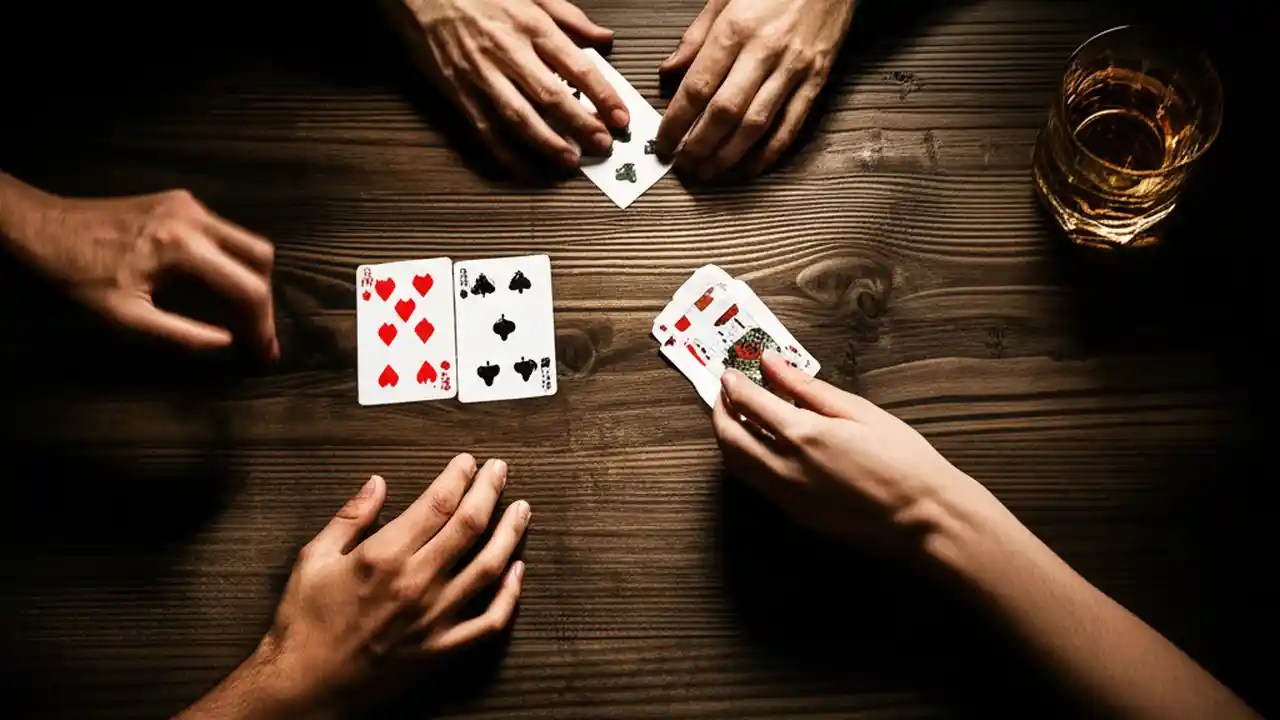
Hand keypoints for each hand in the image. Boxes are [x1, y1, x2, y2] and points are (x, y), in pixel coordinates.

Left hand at [6, 185, 277, 357]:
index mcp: (182, 248)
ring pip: (246, 241)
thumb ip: (181, 334)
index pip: (247, 288)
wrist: (46, 227)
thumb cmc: (80, 276)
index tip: (265, 353)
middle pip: (261, 257)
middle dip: (264, 298)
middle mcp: (195, 218)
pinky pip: (224, 232)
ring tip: (239, 314)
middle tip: (256, 332)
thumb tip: (227, 345)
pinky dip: (231, 261)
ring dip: (250, 278)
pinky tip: (216, 285)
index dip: (262, 325)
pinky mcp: (183, 201)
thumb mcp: (126, 317)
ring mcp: (190, 205)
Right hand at [256, 455, 529, 710]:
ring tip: (522, 509)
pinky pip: (490, 620)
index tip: (468, 462)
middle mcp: (417, 583)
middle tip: (500, 470)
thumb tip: (376, 483)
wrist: (305, 688)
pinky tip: (518, 570)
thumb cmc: (304, 624)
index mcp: (384, 556)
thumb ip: (349, 518)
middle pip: (469, 525)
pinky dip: (511, 594)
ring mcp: (435, 618)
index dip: (458, 477)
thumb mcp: (313, 560)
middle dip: (489, 490)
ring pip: (489, 566)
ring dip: (510, 532)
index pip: (437, 503)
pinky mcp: (443, 649)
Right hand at [385, 0, 630, 175]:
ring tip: (570, 162)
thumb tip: (605, 39)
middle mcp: (509, 52)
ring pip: (520, 117)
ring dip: (548, 144)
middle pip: (552, 96)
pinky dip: (508, 155)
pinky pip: (487, 130)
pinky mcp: (459, 93)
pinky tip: (527, 170)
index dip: (603, 96)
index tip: (621, 118)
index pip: (578, 66)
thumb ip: (570, 17)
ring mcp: (482, 75)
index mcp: (531, 25)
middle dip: (582, 125)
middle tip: (603, 146)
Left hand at [656, 0, 855, 179]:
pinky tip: (751, 167)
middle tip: (683, 165)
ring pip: (756, 125)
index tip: (664, 142)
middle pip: (725, 113)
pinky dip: (770, 152)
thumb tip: (668, 72)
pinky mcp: (817, 79)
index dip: (677, 122)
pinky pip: (792, 124)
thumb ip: (695, 37)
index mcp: (735, 29)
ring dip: (729, 155)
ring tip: (709, 171)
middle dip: (699, 146)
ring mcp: (793, 68)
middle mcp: (764, 52)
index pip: (697, 87)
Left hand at [713, 350, 998, 550]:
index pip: (748, 403)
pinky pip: (755, 483)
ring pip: (736, 465)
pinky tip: (760, 446)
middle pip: (729, 437)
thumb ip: (808, 388)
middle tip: (724, 392)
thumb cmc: (902, 460)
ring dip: (727, 438)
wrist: (923, 517)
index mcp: (803, 436)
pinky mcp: (794, 515)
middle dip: (719, 411)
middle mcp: (784, 468)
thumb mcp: (859, 412)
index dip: (734, 384)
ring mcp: (786, 496)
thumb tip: (773, 364)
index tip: (731, 372)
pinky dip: (745, 460)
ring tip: (735, 416)